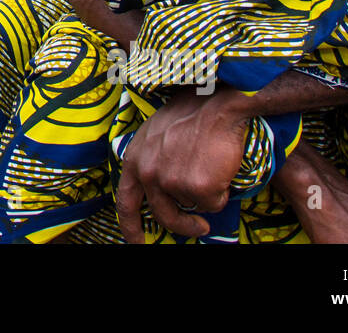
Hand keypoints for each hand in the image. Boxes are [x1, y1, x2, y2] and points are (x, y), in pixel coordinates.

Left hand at [115, 89, 247, 242]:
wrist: (217, 103)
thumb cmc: (190, 114)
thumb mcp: (156, 134)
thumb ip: (151, 160)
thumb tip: (159, 189)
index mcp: (134, 159)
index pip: (126, 202)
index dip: (131, 227)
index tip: (137, 243)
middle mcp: (147, 172)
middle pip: (164, 215)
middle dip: (184, 227)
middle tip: (199, 228)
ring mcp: (170, 181)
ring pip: (194, 206)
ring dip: (207, 194)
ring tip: (212, 166)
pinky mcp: (196, 187)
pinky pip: (213, 204)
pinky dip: (222, 192)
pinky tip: (221, 167)